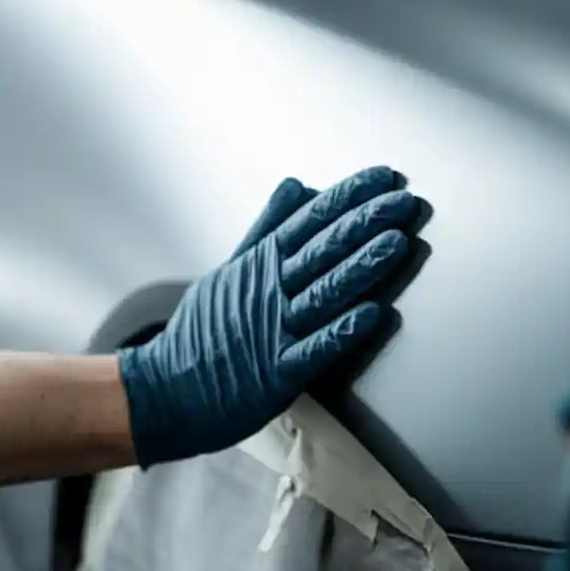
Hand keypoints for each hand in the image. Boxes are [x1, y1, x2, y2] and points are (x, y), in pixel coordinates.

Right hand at [119, 166, 418, 466]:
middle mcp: (268, 291)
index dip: (349, 196)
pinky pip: (314, 349)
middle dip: (365, 222)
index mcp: (260, 263)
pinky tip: (373, 314)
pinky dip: (343, 331)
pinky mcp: (276, 374)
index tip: (384, 177)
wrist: (165, 393)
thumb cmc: (203, 333)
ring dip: (362, 268)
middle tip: (404, 202)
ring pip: (323, 292)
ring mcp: (272, 331)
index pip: (310, 220)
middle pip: (322, 250)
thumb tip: (296, 185)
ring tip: (397, 244)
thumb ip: (267, 228)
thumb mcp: (230, 269)